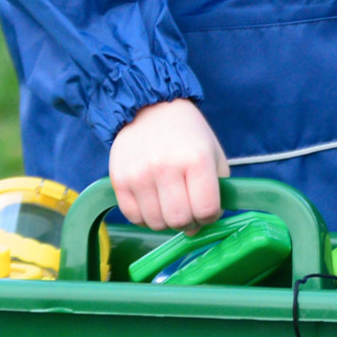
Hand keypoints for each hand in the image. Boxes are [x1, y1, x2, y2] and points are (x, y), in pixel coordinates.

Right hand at [109, 98, 228, 232]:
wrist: (152, 109)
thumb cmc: (189, 135)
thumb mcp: (214, 154)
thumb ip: (218, 190)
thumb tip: (200, 227)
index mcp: (196, 160)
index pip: (206, 209)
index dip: (210, 217)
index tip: (208, 210)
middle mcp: (166, 168)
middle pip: (179, 220)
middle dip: (189, 222)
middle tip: (189, 211)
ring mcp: (139, 175)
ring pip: (156, 223)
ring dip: (167, 221)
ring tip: (171, 204)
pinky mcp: (119, 181)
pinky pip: (133, 217)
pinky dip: (146, 217)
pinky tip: (153, 203)